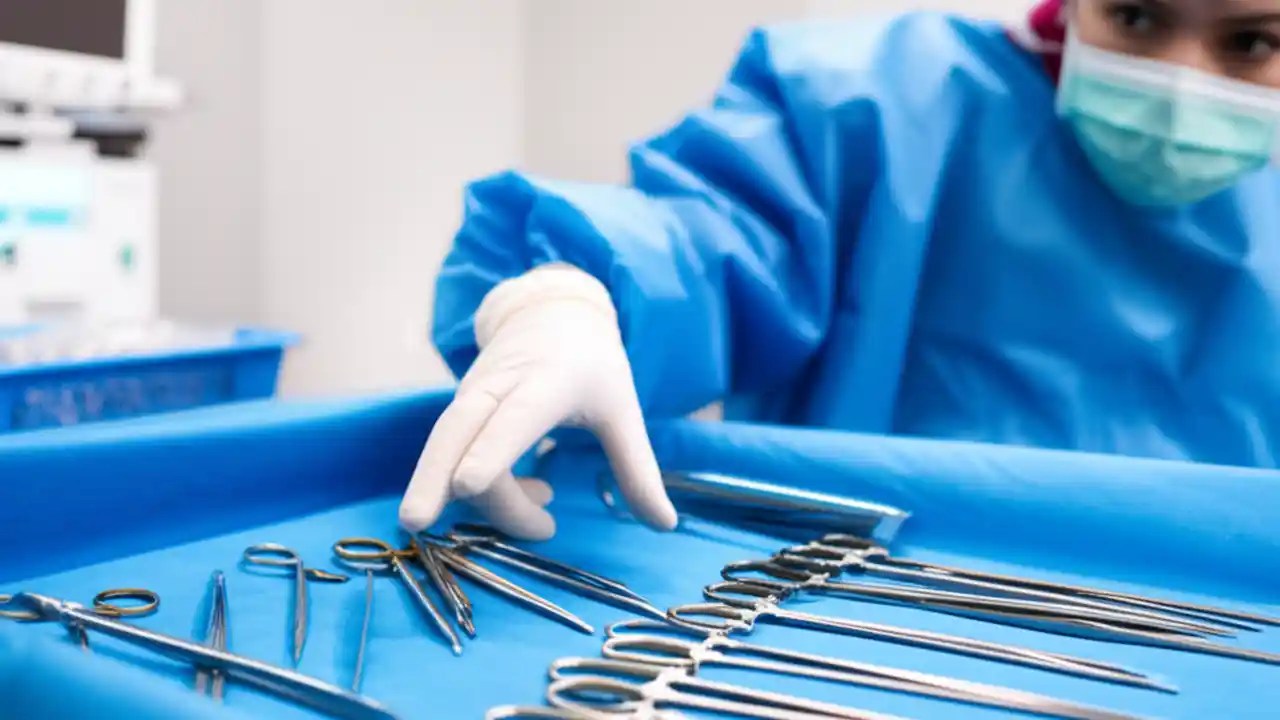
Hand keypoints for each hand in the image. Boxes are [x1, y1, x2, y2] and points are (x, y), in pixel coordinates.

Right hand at [399, 265, 677, 539]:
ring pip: (448, 450)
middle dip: (431, 478)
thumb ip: (637, 470)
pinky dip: (482, 487)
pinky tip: (533, 495)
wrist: (550, 312)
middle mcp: (496, 387)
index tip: (470, 485)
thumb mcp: (624, 410)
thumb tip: (664, 526)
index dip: (490, 453)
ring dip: (478, 499)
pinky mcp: (459, 411)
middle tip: (416, 523)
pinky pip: (453, 454)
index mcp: (544, 382)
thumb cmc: (591, 365)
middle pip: (453, 434)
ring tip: (545, 523)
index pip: (511, 420)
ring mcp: (470, 397)